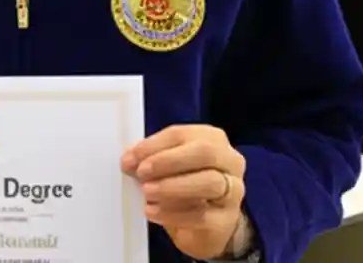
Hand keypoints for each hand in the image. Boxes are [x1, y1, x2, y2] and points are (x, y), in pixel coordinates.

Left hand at [121, 125, 247, 260]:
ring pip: (209, 182)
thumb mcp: (170, 169)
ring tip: (148, 193)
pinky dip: (173, 213)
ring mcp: (233, 191)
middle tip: (142, 173)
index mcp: (213, 140)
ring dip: (172, 187)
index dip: (154, 145)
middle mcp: (230, 161)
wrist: (207, 227)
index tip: (131, 158)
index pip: (183, 134)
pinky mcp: (225, 220)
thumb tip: (130, 160)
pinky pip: (201, 214)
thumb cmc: (187, 189)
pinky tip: (153, 212)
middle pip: (204, 152)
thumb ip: (152, 160)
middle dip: (168, 161)